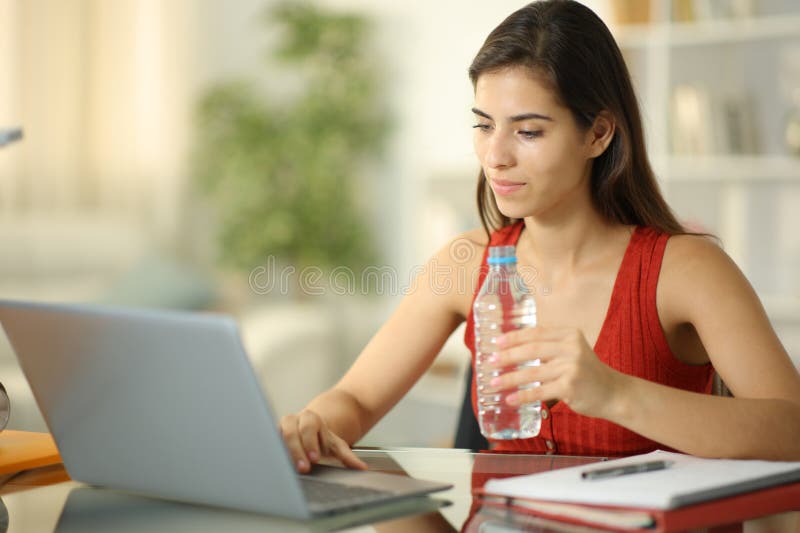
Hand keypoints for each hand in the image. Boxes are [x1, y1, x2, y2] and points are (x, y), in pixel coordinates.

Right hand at [279, 409, 367, 473]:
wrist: (310, 435)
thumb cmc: (322, 441)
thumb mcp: (336, 447)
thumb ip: (348, 457)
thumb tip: (361, 468)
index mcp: (310, 418)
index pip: (309, 427)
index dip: (310, 442)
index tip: (315, 458)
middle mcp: (293, 420)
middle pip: (290, 431)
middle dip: (296, 450)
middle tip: (304, 468)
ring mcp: (279, 428)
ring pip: (276, 437)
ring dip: (281, 453)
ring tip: (287, 469)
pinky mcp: (271, 438)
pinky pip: (268, 445)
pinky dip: (271, 455)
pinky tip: (275, 467)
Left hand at [493, 326, 624, 418]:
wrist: (614, 393)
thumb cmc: (587, 373)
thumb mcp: (572, 352)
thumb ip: (550, 348)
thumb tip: (514, 350)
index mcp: (569, 334)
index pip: (536, 333)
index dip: (514, 337)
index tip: (496, 342)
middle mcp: (571, 348)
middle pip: (531, 350)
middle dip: (507, 356)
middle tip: (489, 362)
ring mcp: (572, 367)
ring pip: (532, 372)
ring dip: (509, 378)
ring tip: (493, 383)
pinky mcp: (570, 386)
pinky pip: (540, 391)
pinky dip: (522, 395)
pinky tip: (510, 398)